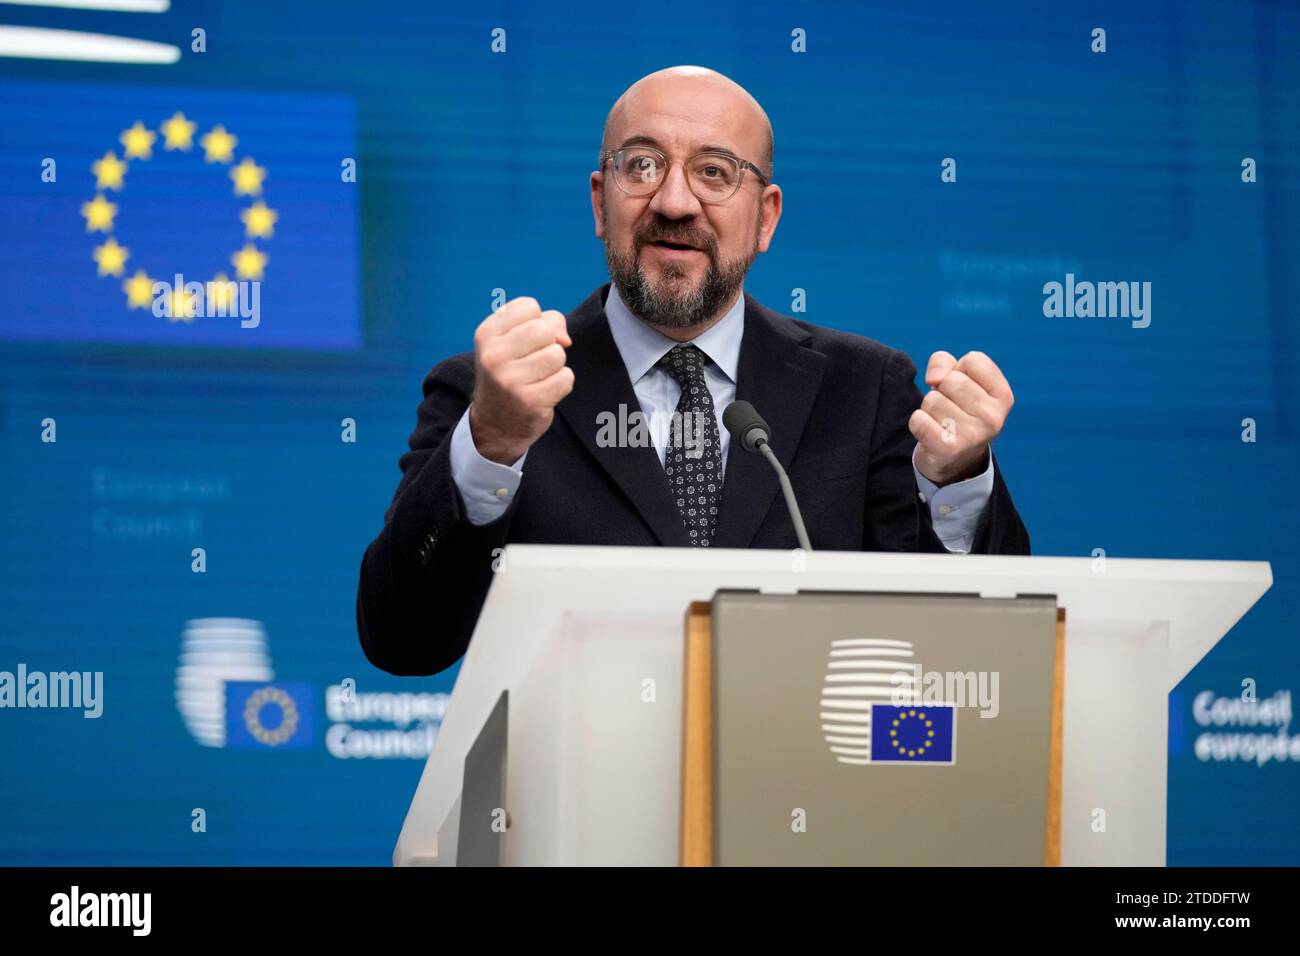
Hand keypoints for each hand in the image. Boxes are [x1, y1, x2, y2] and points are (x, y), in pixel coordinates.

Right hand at [469, 297, 574, 464]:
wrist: (495, 422)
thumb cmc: (511, 371)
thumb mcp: (515, 340)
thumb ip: (546, 322)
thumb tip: (565, 340)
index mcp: (486, 334)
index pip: (529, 306)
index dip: (536, 321)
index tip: (524, 341)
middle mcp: (493, 356)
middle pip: (545, 330)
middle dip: (549, 344)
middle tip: (534, 361)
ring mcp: (510, 380)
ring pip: (558, 354)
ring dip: (556, 366)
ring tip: (538, 377)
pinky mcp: (530, 401)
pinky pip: (566, 379)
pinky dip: (561, 384)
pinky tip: (544, 392)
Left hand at [908, 350, 1013, 485]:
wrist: (955, 459)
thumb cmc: (957, 408)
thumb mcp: (958, 379)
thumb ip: (944, 362)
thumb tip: (934, 379)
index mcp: (1003, 396)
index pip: (974, 360)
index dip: (958, 369)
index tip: (962, 388)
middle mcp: (993, 417)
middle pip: (950, 380)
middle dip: (941, 390)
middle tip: (950, 408)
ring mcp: (973, 435)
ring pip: (931, 400)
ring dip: (929, 408)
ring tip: (942, 421)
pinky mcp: (949, 449)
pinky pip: (918, 420)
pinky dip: (918, 423)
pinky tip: (932, 433)